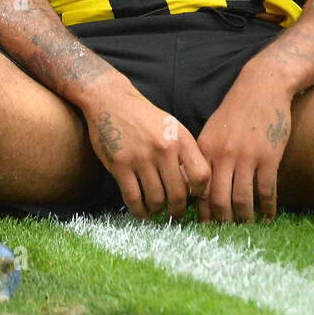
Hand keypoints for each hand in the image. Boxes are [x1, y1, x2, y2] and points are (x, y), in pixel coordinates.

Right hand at [82, 84, 210, 220]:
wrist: (112, 101)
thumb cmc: (145, 117)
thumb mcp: (172, 127)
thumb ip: (184, 152)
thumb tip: (196, 187)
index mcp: (181, 138)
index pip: (201, 176)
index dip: (200, 193)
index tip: (193, 197)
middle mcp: (163, 148)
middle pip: (178, 194)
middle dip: (177, 210)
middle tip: (174, 214)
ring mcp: (141, 157)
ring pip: (156, 199)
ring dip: (157, 210)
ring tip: (157, 210)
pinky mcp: (120, 165)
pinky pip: (133, 198)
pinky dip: (139, 211)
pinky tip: (141, 212)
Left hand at [195, 76, 292, 222]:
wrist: (262, 87)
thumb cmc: (235, 112)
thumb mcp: (212, 130)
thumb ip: (204, 157)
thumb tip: (197, 189)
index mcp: (205, 149)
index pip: (198, 190)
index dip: (201, 213)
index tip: (205, 228)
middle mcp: (223, 155)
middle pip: (219, 201)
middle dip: (222, 222)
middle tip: (226, 235)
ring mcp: (247, 157)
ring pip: (242, 200)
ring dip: (245, 219)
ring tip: (247, 228)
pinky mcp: (269, 157)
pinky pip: (266, 191)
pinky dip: (267, 208)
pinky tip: (267, 217)